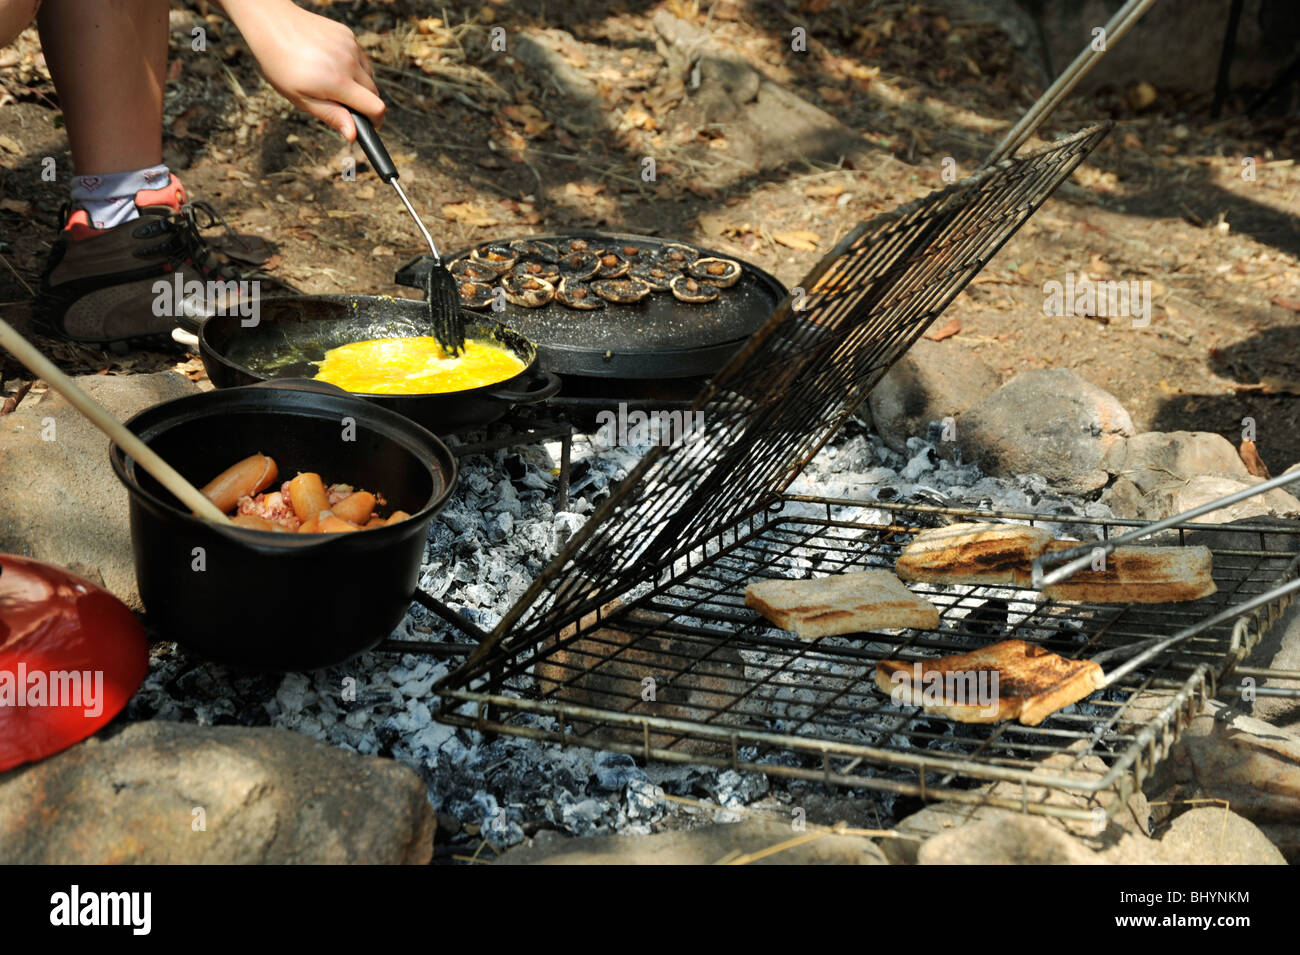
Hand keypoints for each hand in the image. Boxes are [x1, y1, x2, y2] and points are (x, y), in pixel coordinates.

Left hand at [221, 0, 382, 138]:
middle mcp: (348, 62)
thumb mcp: (301, 98)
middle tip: (340, 103)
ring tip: (331, 80)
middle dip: (364, 103)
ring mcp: (350, 46)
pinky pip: (360, 57)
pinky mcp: (348, 34)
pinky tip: (330, 62)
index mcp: (337, 82)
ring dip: (358, 83)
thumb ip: (331, 115)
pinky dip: (351, 65)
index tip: (369, 125)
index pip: (375, 107)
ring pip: (368, 75)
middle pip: (374, 93)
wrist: (272, 24)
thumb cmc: (281, 65)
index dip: (375, 121)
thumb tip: (353, 134)